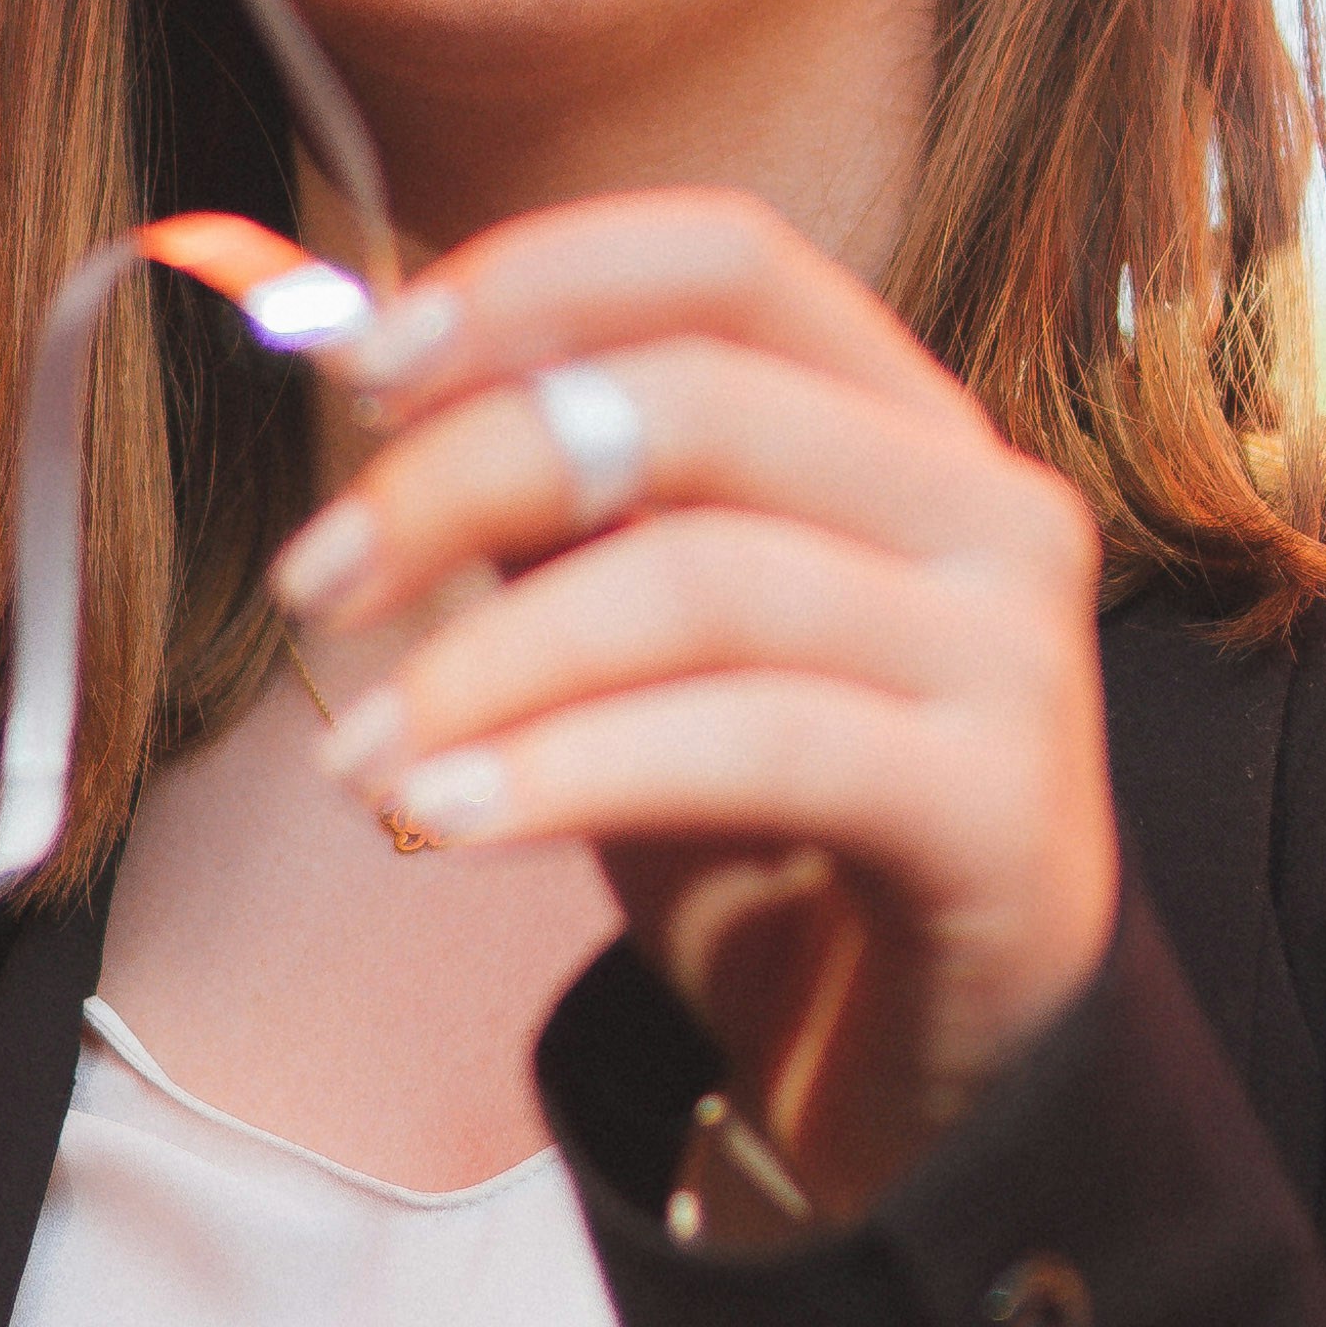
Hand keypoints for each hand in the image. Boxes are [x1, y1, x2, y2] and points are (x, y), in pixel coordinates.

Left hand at [274, 192, 1120, 1220]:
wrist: (918, 1071)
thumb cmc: (764, 827)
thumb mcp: (640, 633)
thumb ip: (560, 497)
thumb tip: (382, 368)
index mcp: (907, 417)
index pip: (726, 255)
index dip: (538, 278)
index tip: (358, 361)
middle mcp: (987, 503)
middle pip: (697, 401)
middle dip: (468, 474)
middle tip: (313, 581)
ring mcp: (1013, 651)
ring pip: (707, 580)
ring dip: (490, 659)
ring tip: (356, 756)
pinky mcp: (1000, 806)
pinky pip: (754, 744)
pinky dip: (568, 770)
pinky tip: (442, 819)